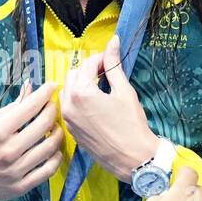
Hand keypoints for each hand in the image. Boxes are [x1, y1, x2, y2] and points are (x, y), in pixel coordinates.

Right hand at [0, 80, 62, 200]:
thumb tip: (29, 89)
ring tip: (55, 127)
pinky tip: (53, 150)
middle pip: (44, 124)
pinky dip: (55, 157)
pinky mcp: (19, 187)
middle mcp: (9, 151)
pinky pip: (48, 171)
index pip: (30, 107)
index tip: (52, 86)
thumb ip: (8, 108)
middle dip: (52, 110)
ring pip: (50, 147)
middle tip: (52, 106)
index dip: (45, 93)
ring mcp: (16, 171)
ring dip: (58, 133)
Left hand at [61, 35, 156, 182]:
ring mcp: (68, 119)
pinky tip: (96, 104)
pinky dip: (79, 100)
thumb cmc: (132, 124)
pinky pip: (69, 107)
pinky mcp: (71, 130)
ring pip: (69, 90)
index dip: (102, 58)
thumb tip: (113, 41)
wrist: (133, 159)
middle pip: (74, 75)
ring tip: (102, 89)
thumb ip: (114, 65)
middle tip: (108, 74)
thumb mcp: (124, 91)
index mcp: (81, 93)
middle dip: (89, 70)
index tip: (112, 58)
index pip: (87, 64)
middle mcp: (68, 105)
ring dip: (82, 84)